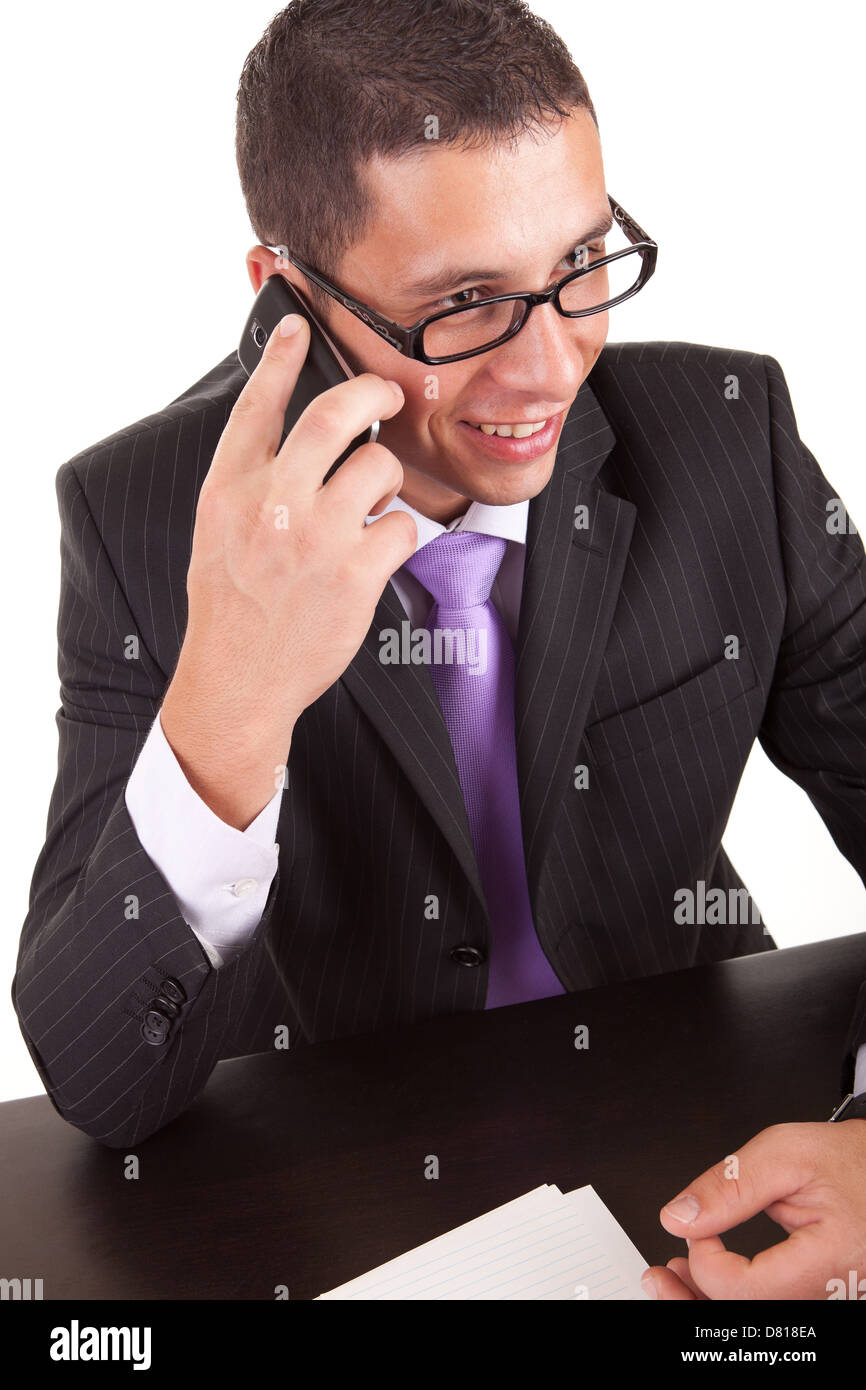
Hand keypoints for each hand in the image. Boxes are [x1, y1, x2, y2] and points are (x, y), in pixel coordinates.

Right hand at [160, 312, 416, 826]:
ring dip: (387, 480)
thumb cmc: (232, 605)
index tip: (300, 325)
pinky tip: (374, 554)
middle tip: (389, 394)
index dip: (280, 357)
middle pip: (335, 414)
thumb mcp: (218, 530)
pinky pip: (401, 525)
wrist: (239, 679)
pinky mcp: (355, 573)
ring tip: (370, 506)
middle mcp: (272, 504)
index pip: (257, 405)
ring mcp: (316, 538)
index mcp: (230, 489)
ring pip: (380, 468)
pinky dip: (396, 535)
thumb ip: (251, 478)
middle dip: (374, 392)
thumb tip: (292, 432)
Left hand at [641, 1120, 865, 1299]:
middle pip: (750, 1315)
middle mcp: (833, 1290)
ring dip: (708, 1300)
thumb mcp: (785, 1154)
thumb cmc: (848, 1160)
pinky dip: (733, 1296)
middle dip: (693, 1297)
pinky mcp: (817, 1294)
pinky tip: (708, 1279)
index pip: (751, 1289)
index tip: (697, 1229)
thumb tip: (681, 1216)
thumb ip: (730, 1186)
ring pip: (758, 1316)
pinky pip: (770, 1307)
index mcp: (832, 1256)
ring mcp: (827, 1297)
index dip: (707, 1262)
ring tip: (674, 1276)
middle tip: (658, 1276)